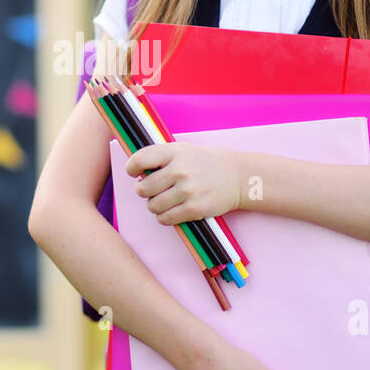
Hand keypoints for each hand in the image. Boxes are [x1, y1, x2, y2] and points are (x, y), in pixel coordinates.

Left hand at [123, 142, 240, 225]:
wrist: (238, 177)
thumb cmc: (206, 163)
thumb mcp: (184, 150)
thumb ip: (161, 158)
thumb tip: (137, 172)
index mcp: (174, 152)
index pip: (140, 160)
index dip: (131, 168)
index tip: (134, 173)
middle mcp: (179, 170)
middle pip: (143, 188)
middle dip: (144, 191)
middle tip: (154, 190)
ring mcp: (187, 191)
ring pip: (152, 206)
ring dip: (155, 206)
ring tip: (166, 200)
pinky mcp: (194, 209)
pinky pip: (165, 219)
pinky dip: (165, 217)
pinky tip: (173, 209)